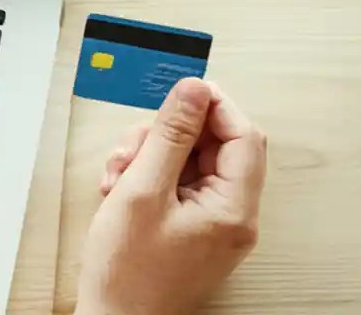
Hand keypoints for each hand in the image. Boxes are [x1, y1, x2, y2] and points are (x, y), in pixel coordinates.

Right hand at [76, 78, 266, 314]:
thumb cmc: (126, 270)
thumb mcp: (142, 189)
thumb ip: (170, 135)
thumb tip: (193, 90)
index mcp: (233, 209)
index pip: (242, 136)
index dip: (213, 106)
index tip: (179, 90)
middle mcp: (232, 216)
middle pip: (213, 147)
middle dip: (168, 136)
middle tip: (133, 145)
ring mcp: (213, 224)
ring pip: (190, 163)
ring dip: (150, 156)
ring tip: (117, 175)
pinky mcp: (192, 228)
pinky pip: (178, 185)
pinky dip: (148, 177)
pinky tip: (119, 189)